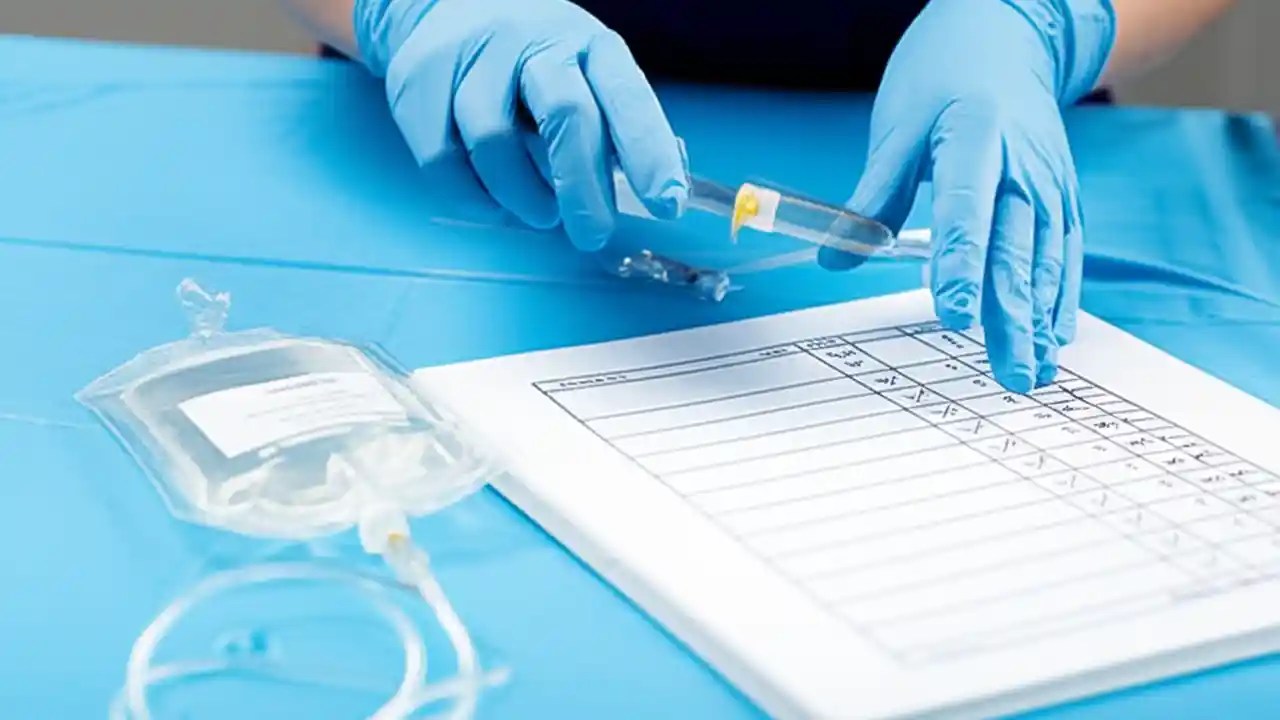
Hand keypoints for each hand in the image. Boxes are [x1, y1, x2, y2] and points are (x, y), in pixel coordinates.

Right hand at [352, 0, 688, 250]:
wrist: (443, 6)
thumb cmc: (532, 61)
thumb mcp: (584, 76)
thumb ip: (614, 128)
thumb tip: (661, 190)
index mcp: (587, 43)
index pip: (627, 96)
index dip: (648, 152)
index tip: (667, 202)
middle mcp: (533, 40)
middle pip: (564, 116)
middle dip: (584, 188)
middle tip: (593, 235)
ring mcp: (473, 56)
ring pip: (495, 144)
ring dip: (523, 197)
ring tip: (539, 213)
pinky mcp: (420, 81)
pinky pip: (443, 161)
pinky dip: (473, 197)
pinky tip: (493, 200)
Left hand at [829, 0, 1115, 391]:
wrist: (1008, 36)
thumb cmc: (943, 79)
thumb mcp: (897, 125)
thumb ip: (872, 196)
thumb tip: (833, 259)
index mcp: (975, 138)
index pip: (965, 209)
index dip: (961, 264)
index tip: (955, 314)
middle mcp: (1023, 165)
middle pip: (1016, 248)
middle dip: (1011, 315)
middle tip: (1008, 373)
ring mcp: (1050, 183)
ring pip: (1046, 260)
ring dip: (1040, 319)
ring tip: (1031, 371)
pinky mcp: (1063, 197)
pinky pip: (1065, 253)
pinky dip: (1061, 296)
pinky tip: (1054, 337)